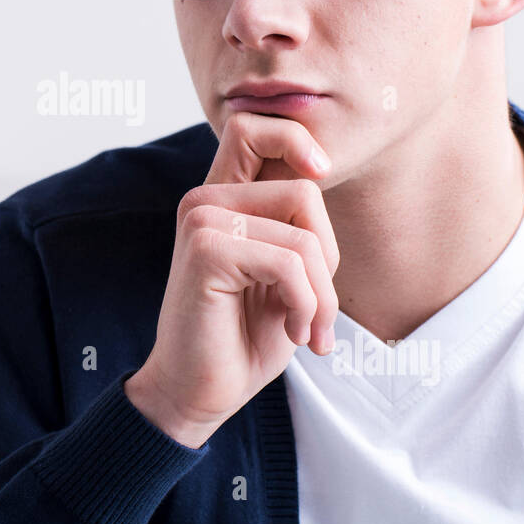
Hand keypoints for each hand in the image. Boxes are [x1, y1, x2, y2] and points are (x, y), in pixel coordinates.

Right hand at [125, 112, 339, 447]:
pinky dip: (307, 305)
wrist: (196, 395)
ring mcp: (201, 221)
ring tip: (307, 328)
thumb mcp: (282, 275)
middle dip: (328, 255)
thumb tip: (320, 178)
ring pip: (304, 235)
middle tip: (318, 307)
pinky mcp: (205, 251)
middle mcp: (205, 201)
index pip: (252, 128)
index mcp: (220, 199)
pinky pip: (289, 264)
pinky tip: (292, 332)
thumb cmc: (241, 339)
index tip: (320, 178)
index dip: (295, 140)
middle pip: (303, 189)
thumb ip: (295, 227)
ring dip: (322, 294)